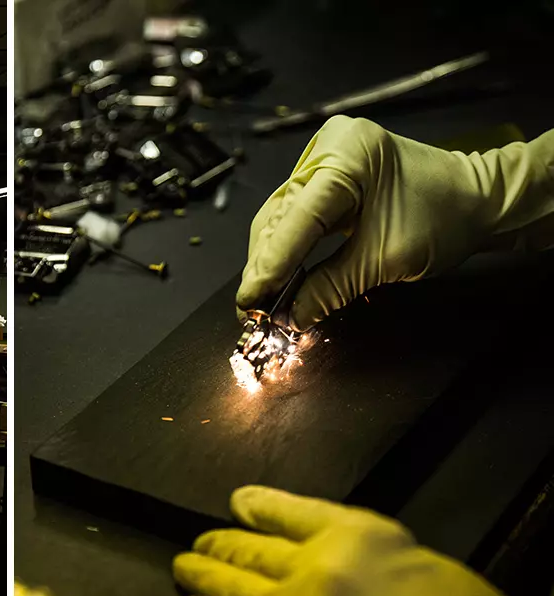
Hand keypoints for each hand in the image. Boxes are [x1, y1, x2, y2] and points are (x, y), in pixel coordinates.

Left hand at [174, 486, 553, 595]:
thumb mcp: (414, 559)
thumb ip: (362, 548)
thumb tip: (323, 551)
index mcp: (354, 530)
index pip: (285, 509)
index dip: (254, 506)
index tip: (237, 504)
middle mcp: (315, 561)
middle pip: (249, 545)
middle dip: (218, 543)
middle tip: (199, 543)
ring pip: (230, 583)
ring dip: (202, 574)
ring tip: (185, 569)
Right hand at [238, 116, 553, 329]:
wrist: (477, 199)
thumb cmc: (445, 219)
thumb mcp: (385, 260)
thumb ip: (330, 286)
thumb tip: (289, 317)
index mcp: (348, 155)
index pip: (297, 216)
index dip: (271, 263)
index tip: (250, 300)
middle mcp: (327, 147)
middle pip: (279, 215)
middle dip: (265, 265)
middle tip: (252, 308)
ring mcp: (323, 156)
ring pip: (279, 216)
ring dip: (270, 259)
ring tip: (261, 298)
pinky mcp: (324, 172)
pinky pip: (294, 214)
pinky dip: (286, 247)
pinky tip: (277, 276)